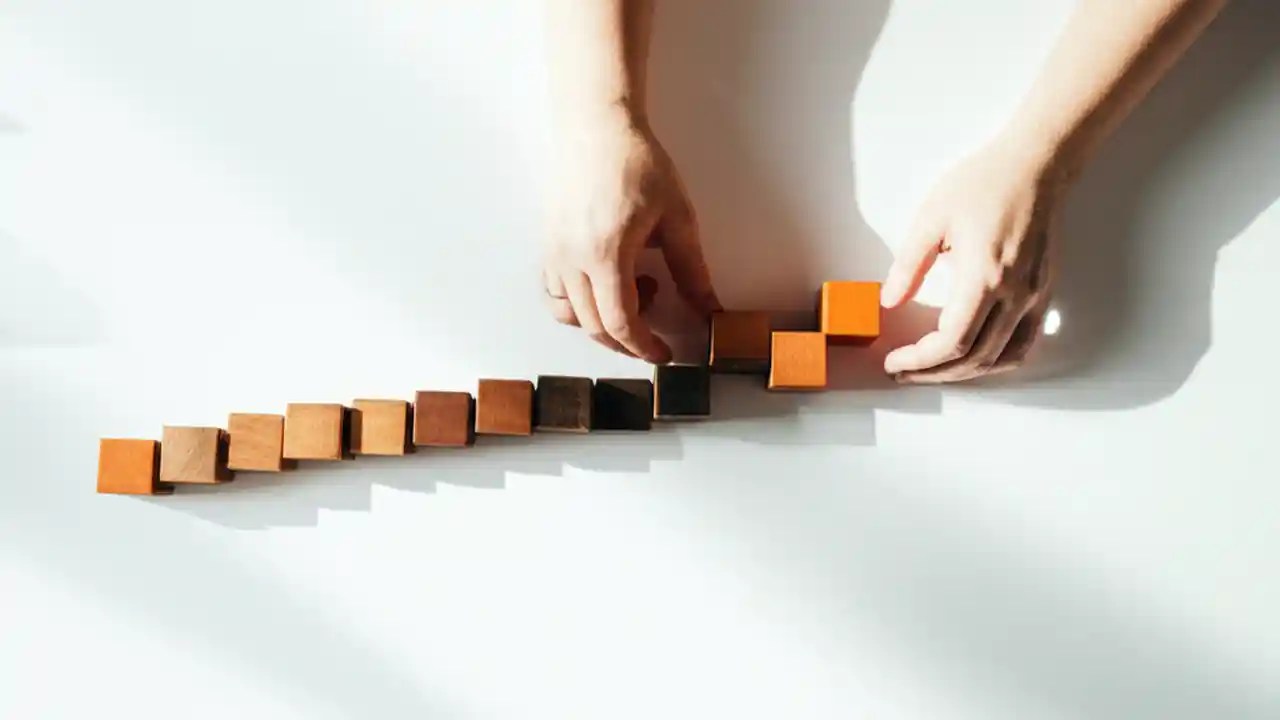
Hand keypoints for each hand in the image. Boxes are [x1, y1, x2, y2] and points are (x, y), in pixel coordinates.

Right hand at [544, 114, 719, 363]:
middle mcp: (571, 260)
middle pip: (594, 326)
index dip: (643, 347)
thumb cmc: (636, 163)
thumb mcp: (677, 218)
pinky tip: (606, 284)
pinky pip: (556, 294)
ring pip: (570, 315)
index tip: (664, 354)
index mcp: (605, 254)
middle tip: (656, 335)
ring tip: (634, 290)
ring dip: (603, 322)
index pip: (620, 322)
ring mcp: (554, 254)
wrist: (596, 127)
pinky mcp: (548, 246)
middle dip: (628, 341)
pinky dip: (579, 305)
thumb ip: (692, 270)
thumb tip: (709, 309)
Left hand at [881, 140, 1061, 382]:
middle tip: (903, 371)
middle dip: (934, 373)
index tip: (894, 361)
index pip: (952, 341)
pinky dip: (996, 361)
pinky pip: (1023, 344)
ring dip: (964, 373)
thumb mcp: (932, 218)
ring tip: (931, 370)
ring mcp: (1033, 296)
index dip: (920, 360)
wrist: (1035, 165)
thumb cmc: (984, 183)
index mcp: (984, 275)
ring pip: (1001, 358)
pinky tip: (971, 358)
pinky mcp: (1043, 293)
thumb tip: (889, 301)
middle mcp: (1015, 293)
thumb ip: (909, 265)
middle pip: (975, 358)